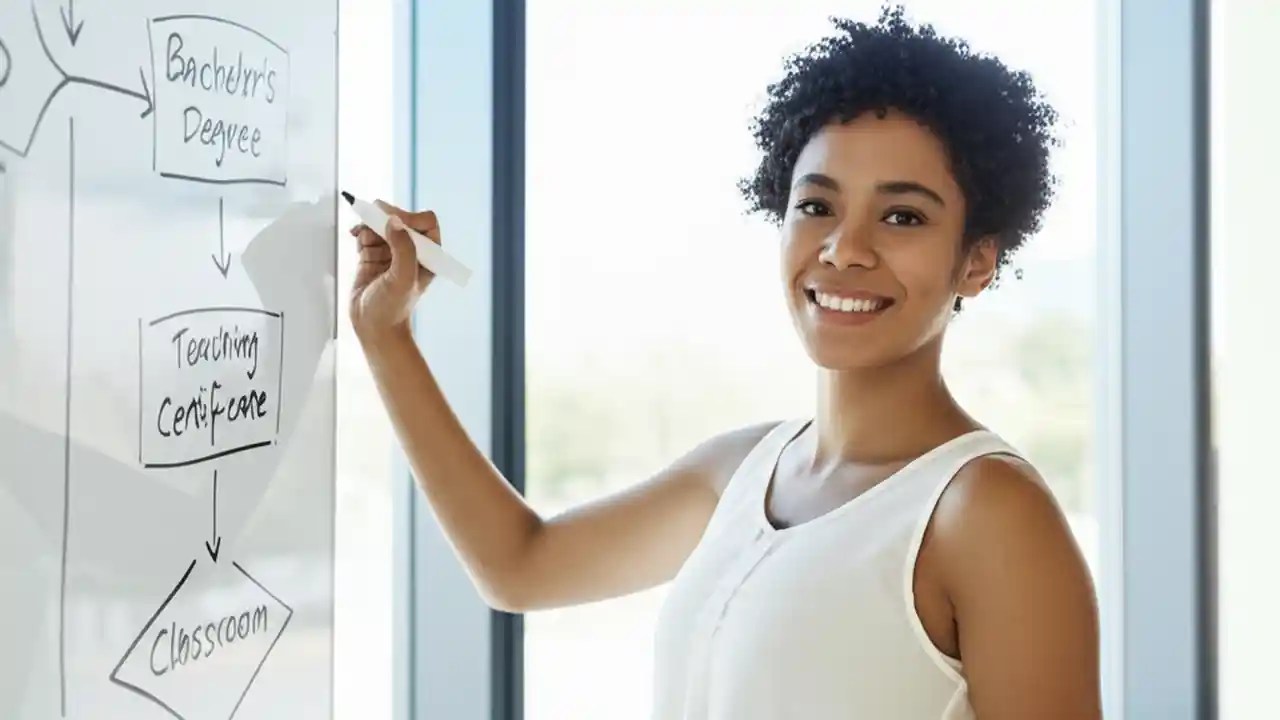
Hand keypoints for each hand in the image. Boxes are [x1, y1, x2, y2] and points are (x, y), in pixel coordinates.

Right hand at [348, 201, 440, 342]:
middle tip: (371, 219)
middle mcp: (412, 250)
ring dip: (370, 222)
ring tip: (360, 231)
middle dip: (385, 216)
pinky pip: (367, 233)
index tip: (392, 222)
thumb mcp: (402, 279)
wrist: (373, 327)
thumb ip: (403, 248)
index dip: (410, 217)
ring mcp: (391, 251)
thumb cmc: (392, 309)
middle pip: (401, 218)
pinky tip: (355, 234)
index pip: (426, 222)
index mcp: (429, 254)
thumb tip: (394, 221)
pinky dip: (360, 229)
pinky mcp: (373, 255)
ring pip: (381, 223)